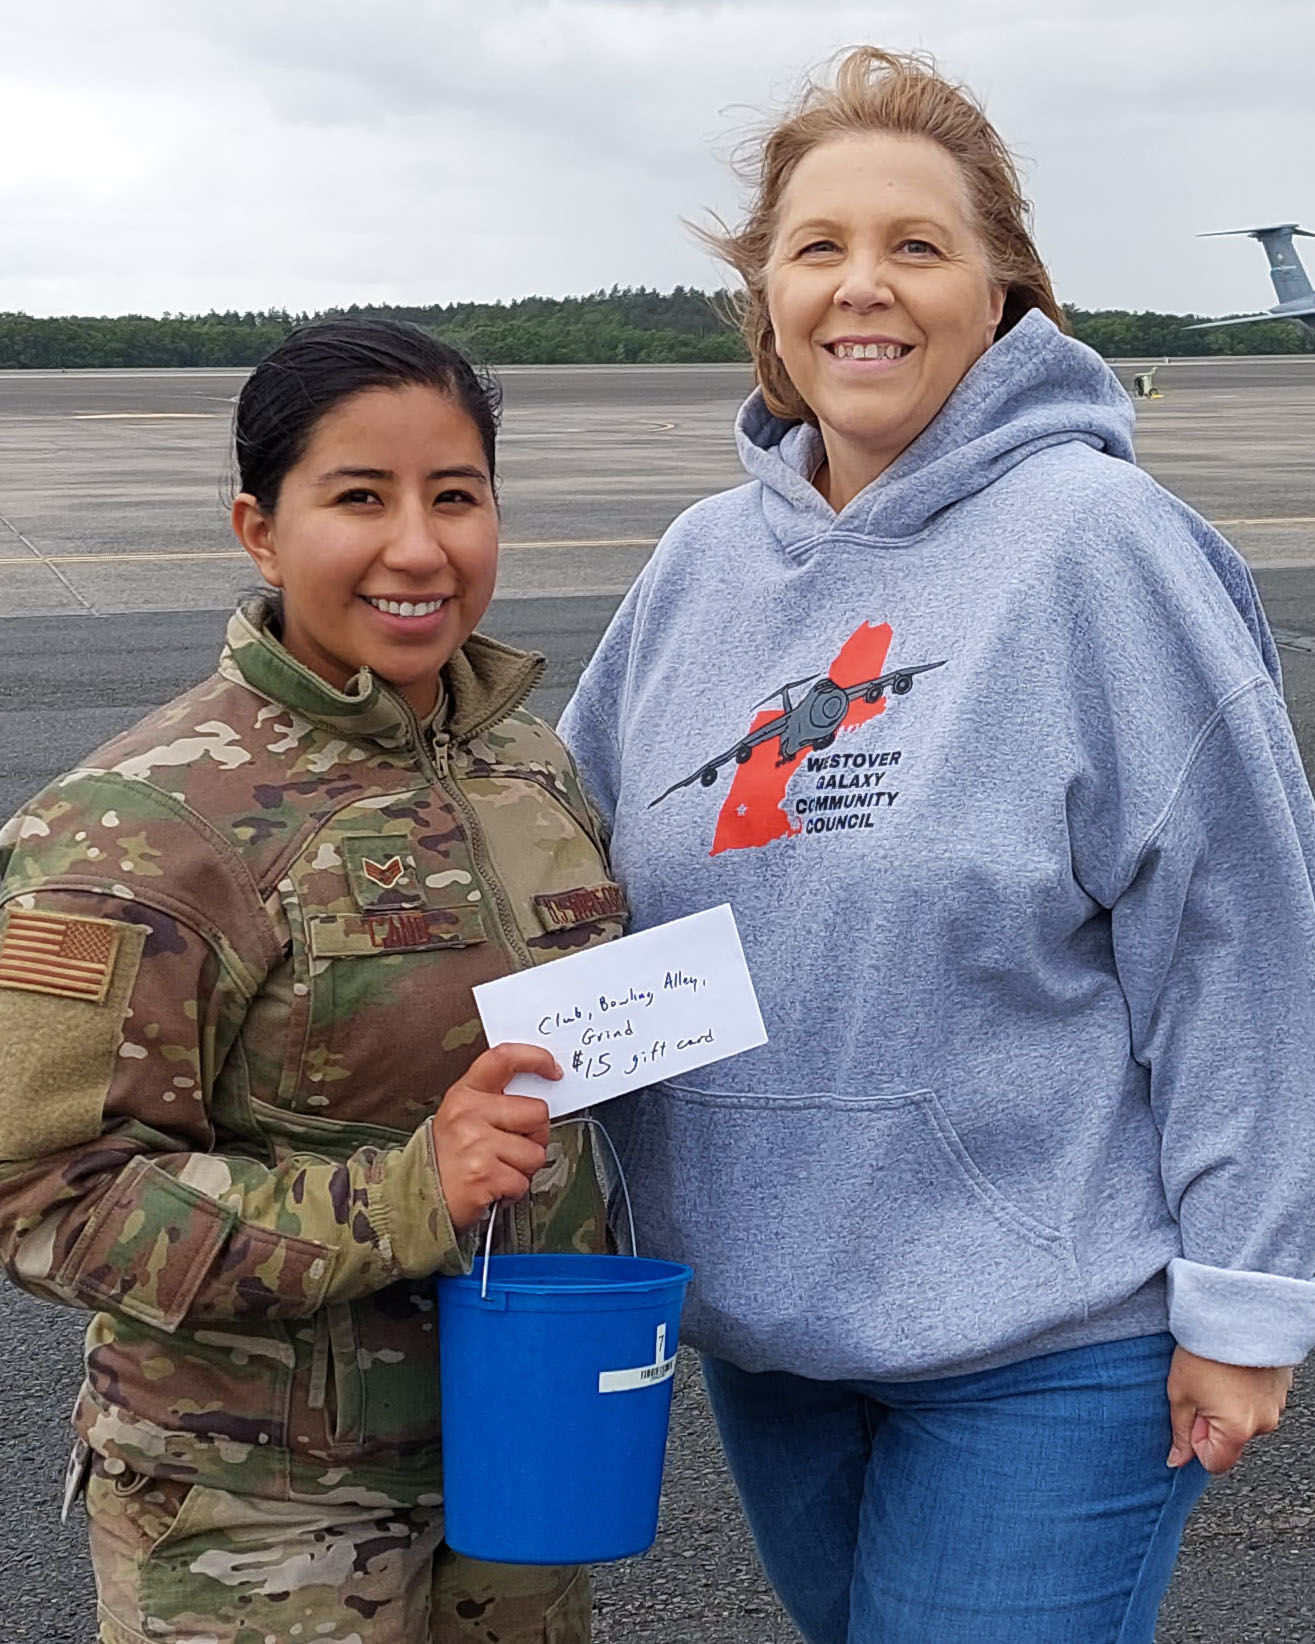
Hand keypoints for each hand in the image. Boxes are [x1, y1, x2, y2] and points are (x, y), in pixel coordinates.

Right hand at [430, 1044, 559, 1232]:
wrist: (417, 1199)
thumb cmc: (447, 1158)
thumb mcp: (461, 1117)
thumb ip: (494, 1100)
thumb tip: (540, 1092)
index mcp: (464, 1094)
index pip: (504, 1059)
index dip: (535, 1058)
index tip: (553, 1070)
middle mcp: (467, 1114)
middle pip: (537, 1112)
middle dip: (535, 1134)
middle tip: (511, 1148)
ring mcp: (475, 1144)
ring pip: (536, 1151)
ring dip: (524, 1167)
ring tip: (498, 1169)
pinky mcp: (483, 1174)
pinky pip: (523, 1180)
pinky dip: (514, 1190)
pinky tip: (493, 1186)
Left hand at [1167, 1345, 1292, 1473]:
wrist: (1229, 1314)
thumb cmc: (1203, 1352)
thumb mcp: (1179, 1394)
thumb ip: (1180, 1433)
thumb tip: (1176, 1460)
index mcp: (1237, 1430)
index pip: (1216, 1463)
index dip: (1197, 1442)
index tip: (1192, 1416)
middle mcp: (1263, 1423)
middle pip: (1231, 1440)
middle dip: (1213, 1423)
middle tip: (1202, 1390)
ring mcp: (1276, 1405)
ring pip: (1245, 1420)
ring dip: (1228, 1407)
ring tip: (1217, 1376)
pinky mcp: (1281, 1388)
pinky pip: (1258, 1403)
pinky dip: (1243, 1393)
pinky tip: (1232, 1371)